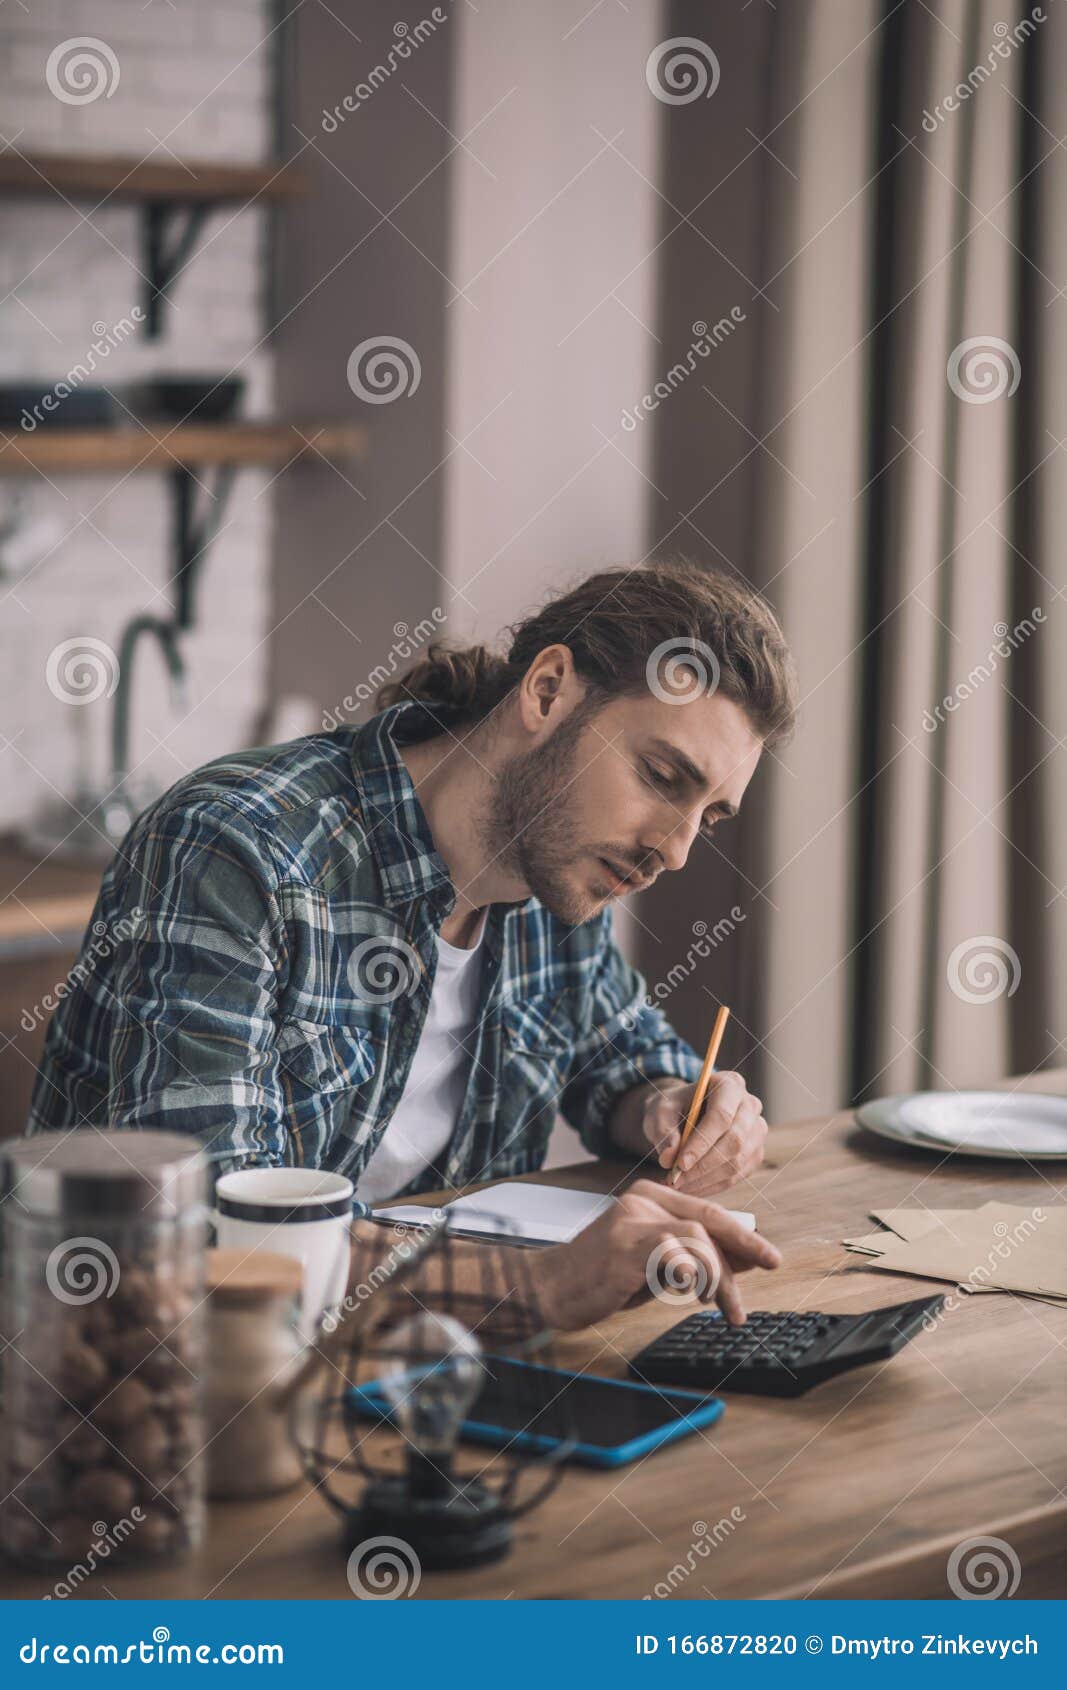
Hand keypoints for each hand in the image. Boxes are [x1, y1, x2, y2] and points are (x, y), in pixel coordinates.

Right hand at [530, 1178, 780, 1330]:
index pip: (708, 1211)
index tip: (767, 1256)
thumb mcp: (655, 1265)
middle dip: (745, 1247)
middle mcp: (643, 1201)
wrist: (549, 1287)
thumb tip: (743, 1260)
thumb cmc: (602, 1278)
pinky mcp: (625, 1246)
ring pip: (698, 1239)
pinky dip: (691, 1274)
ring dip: (719, 1276)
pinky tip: (690, 1291)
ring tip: (721, 1305)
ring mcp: (632, 1221)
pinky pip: (674, 1255)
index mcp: (650, 1198)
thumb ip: (693, 1257)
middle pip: (709, 1220)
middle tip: (770, 1266)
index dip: (742, 1234)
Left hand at [640, 1073, 766, 1196]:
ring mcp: (757, 1130)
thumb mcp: (660, 1112)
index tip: (680, 1164)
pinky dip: (712, 1186)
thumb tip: (668, 1158)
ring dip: (706, 1179)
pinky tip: (690, 1188)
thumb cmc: (674, 1108)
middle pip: (735, 1141)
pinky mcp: (755, 1153)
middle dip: (704, 1165)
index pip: (721, 1116)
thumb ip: (663, 1132)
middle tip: (676, 1179)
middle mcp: (750, 1105)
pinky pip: (737, 1175)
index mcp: (729, 1084)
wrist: (685, 1114)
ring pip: (737, 1162)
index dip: (701, 1143)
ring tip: (677, 1185)